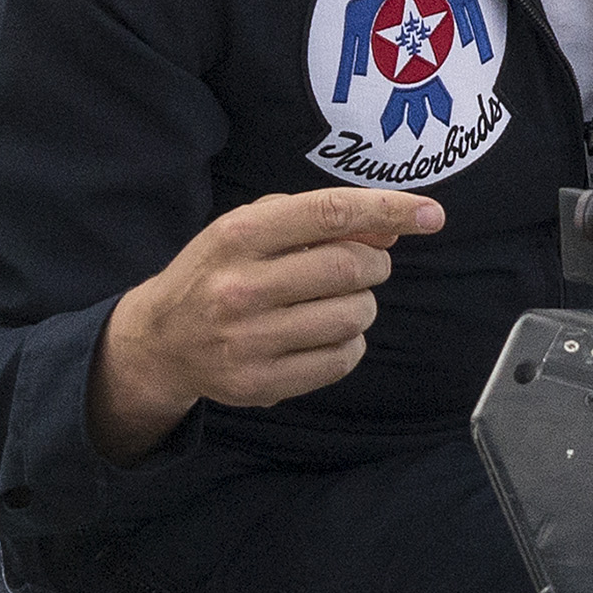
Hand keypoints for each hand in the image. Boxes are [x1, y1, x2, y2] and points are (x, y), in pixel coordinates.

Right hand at [87, 188, 443, 462]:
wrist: (160, 340)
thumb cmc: (218, 272)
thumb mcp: (253, 229)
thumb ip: (318, 221)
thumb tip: (392, 224)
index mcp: (237, 236)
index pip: (328, 214)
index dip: (389, 210)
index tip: (432, 214)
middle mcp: (240, 287)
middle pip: (349, 268)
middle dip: (373, 263)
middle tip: (363, 265)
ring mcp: (249, 340)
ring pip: (352, 316)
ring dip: (362, 305)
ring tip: (336, 301)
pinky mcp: (260, 383)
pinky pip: (341, 360)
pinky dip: (350, 343)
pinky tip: (327, 334)